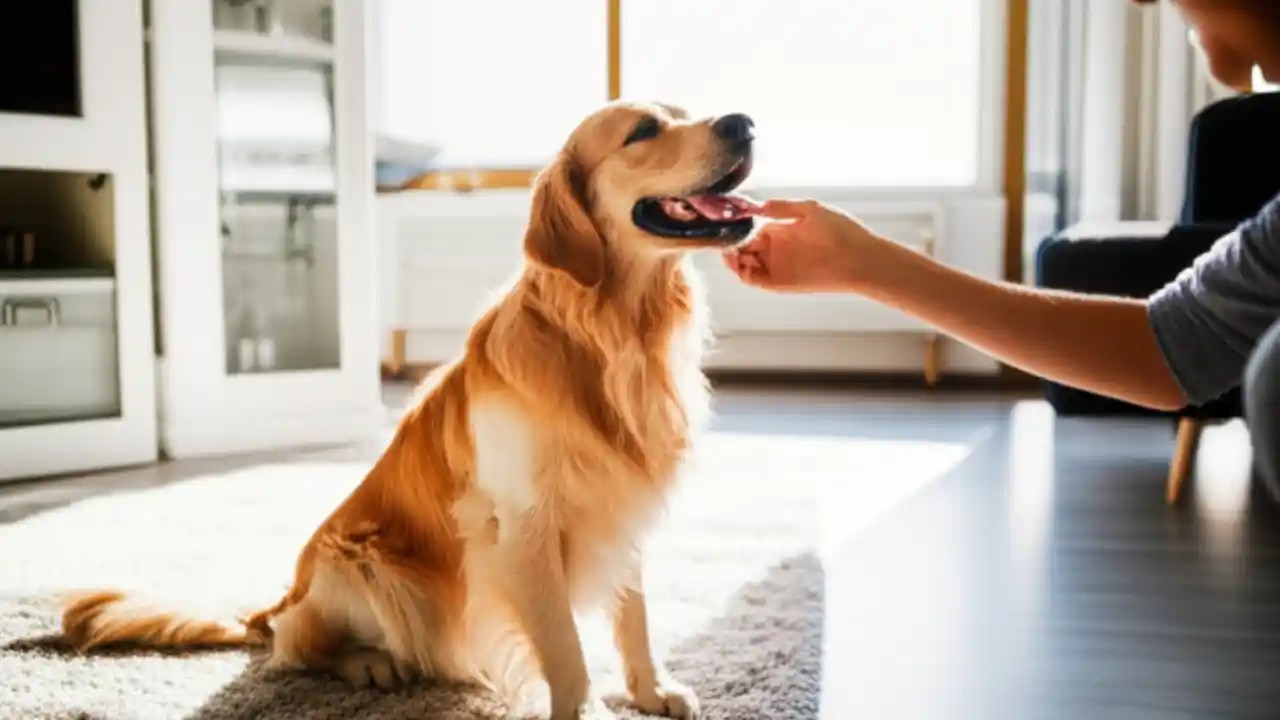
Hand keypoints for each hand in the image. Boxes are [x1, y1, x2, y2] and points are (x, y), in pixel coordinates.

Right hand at [723, 199, 890, 292]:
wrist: (859, 258)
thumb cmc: (840, 230)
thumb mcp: (809, 210)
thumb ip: (782, 208)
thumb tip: (757, 205)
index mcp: (781, 230)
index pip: (750, 230)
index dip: (737, 229)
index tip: (727, 225)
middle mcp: (776, 249)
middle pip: (743, 249)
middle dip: (731, 246)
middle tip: (726, 243)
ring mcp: (777, 266)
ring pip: (745, 266)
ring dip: (734, 261)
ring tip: (732, 254)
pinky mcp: (780, 283)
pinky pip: (755, 280)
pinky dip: (744, 274)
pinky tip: (742, 263)